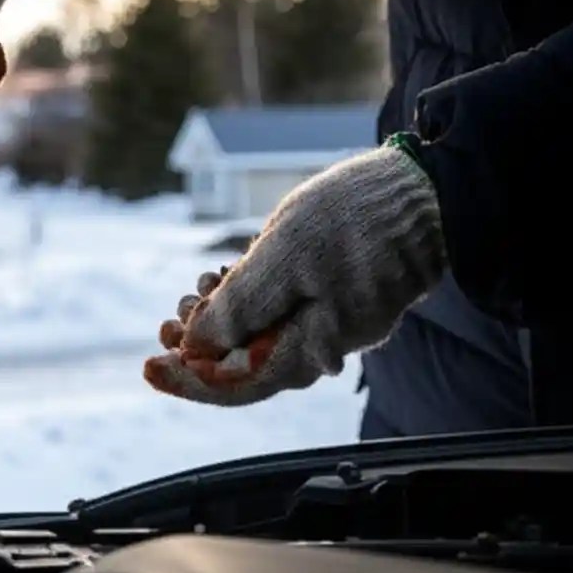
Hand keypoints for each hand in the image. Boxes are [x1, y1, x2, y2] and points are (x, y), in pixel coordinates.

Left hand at [144, 143, 447, 405]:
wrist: (424, 187)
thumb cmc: (358, 219)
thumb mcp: (284, 257)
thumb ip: (240, 306)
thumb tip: (196, 345)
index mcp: (310, 349)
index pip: (236, 385)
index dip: (187, 381)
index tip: (148, 368)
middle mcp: (320, 348)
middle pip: (244, 366)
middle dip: (198, 346)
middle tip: (167, 319)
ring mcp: (330, 324)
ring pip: (258, 338)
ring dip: (219, 320)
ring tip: (196, 288)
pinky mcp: (333, 299)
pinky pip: (278, 314)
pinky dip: (246, 301)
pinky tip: (226, 277)